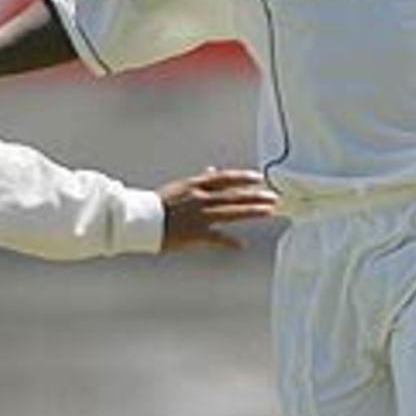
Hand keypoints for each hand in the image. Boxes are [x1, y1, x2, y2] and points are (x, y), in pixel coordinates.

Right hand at [158, 168, 280, 251]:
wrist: (140, 219)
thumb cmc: (159, 204)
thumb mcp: (180, 186)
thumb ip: (200, 180)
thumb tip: (213, 170)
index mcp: (196, 185)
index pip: (225, 178)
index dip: (243, 177)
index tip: (259, 178)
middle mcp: (200, 198)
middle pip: (234, 195)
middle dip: (256, 196)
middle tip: (275, 197)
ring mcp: (199, 215)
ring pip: (231, 212)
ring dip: (252, 211)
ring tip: (269, 212)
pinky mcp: (195, 233)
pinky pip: (216, 238)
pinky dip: (230, 242)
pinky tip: (243, 245)